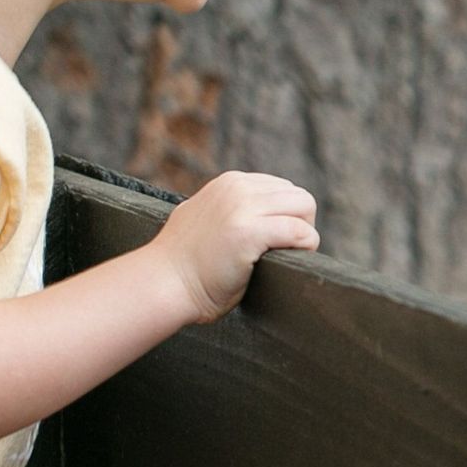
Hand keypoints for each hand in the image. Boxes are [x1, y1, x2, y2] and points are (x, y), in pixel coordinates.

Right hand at [148, 170, 320, 324]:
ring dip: (304, 233)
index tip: (276, 240)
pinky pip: (300, 231)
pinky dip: (305, 246)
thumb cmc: (184, 264)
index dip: (286, 216)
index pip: (281, 189)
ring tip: (286, 255)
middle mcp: (237, 188)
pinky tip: (290, 260)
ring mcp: (242, 208)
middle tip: (285, 250)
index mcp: (230, 183)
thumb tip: (257, 215)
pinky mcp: (248, 232)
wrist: (161, 284)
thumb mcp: (205, 218)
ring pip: (304, 207)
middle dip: (300, 223)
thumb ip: (230, 209)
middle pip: (298, 196)